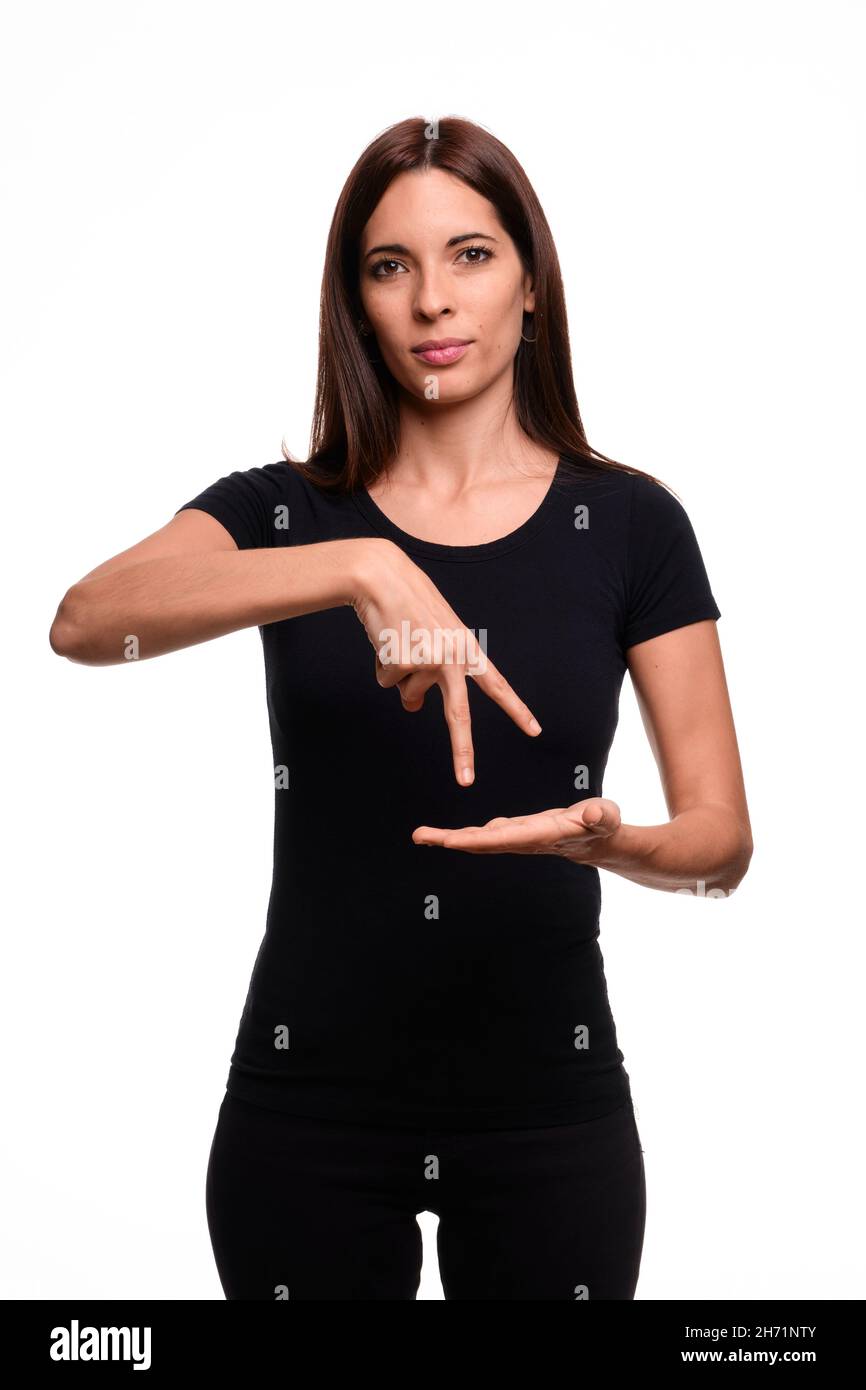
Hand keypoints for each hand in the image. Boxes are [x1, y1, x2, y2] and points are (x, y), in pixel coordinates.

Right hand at [351, 538, 541, 785]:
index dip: (517, 710)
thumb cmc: (410, 609)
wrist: (382, 577)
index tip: (535, 731)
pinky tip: (384, 639)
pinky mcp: (401, 660)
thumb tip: (411, 708)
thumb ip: (430, 676)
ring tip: (398, 641)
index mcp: (468, 649)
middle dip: (462, 751)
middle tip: (465, 780)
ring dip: (397, 674)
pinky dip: (380, 664)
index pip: (498, 685)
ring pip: (408, 693)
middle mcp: (453, 656)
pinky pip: (386, 679)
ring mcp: (428, 659)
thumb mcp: (430, 642)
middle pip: (459, 714)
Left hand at [412, 796, 621, 858]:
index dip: (473, 839)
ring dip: (452, 838)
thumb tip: (594, 814)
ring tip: (424, 836)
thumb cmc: (605, 827)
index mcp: (537, 836)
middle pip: (480, 843)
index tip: (449, 840)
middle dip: (449, 839)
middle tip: (419, 836)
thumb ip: (601, 816)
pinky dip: (468, 834)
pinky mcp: (520, 831)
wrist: (604, 841)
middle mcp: (522, 840)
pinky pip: (488, 834)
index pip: (499, 838)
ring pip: (480, 839)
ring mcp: (519, 837)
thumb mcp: (606, 818)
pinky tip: (452, 835)